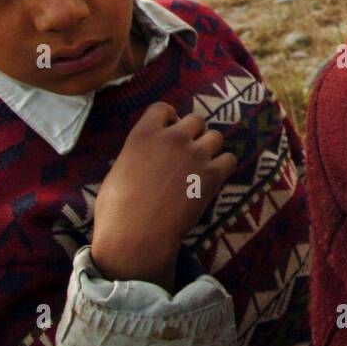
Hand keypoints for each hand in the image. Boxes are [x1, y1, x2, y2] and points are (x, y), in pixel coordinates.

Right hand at [91, 102, 237, 289]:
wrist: (136, 237)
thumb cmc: (116, 212)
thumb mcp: (117, 171)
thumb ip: (137, 155)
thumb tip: (145, 157)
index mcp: (143, 134)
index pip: (163, 108)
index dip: (169, 119)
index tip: (169, 132)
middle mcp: (171, 138)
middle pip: (196, 120)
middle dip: (194, 134)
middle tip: (187, 155)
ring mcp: (194, 154)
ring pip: (216, 137)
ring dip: (210, 149)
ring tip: (201, 168)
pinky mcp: (212, 174)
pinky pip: (230, 159)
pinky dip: (224, 167)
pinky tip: (213, 179)